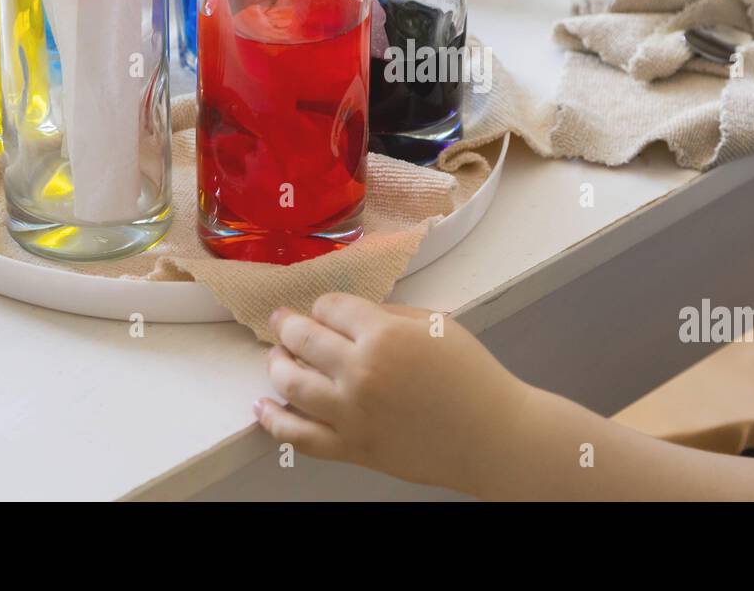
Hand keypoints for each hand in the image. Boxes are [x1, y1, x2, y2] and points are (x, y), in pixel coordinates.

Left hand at [255, 293, 529, 495]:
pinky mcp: (351, 448)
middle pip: (302, 339)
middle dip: (287, 326)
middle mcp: (359, 372)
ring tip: (276, 358)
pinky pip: (298, 436)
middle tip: (280, 321)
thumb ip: (389, 315)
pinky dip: (274, 421)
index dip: (325, 305)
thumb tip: (351, 316)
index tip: (327, 309)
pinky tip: (262, 408)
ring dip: (276, 365)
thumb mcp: (436, 325)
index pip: (330, 308)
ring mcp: (351, 414)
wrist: (491, 436)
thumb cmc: (472, 377)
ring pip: (291, 384)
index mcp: (383, 335)